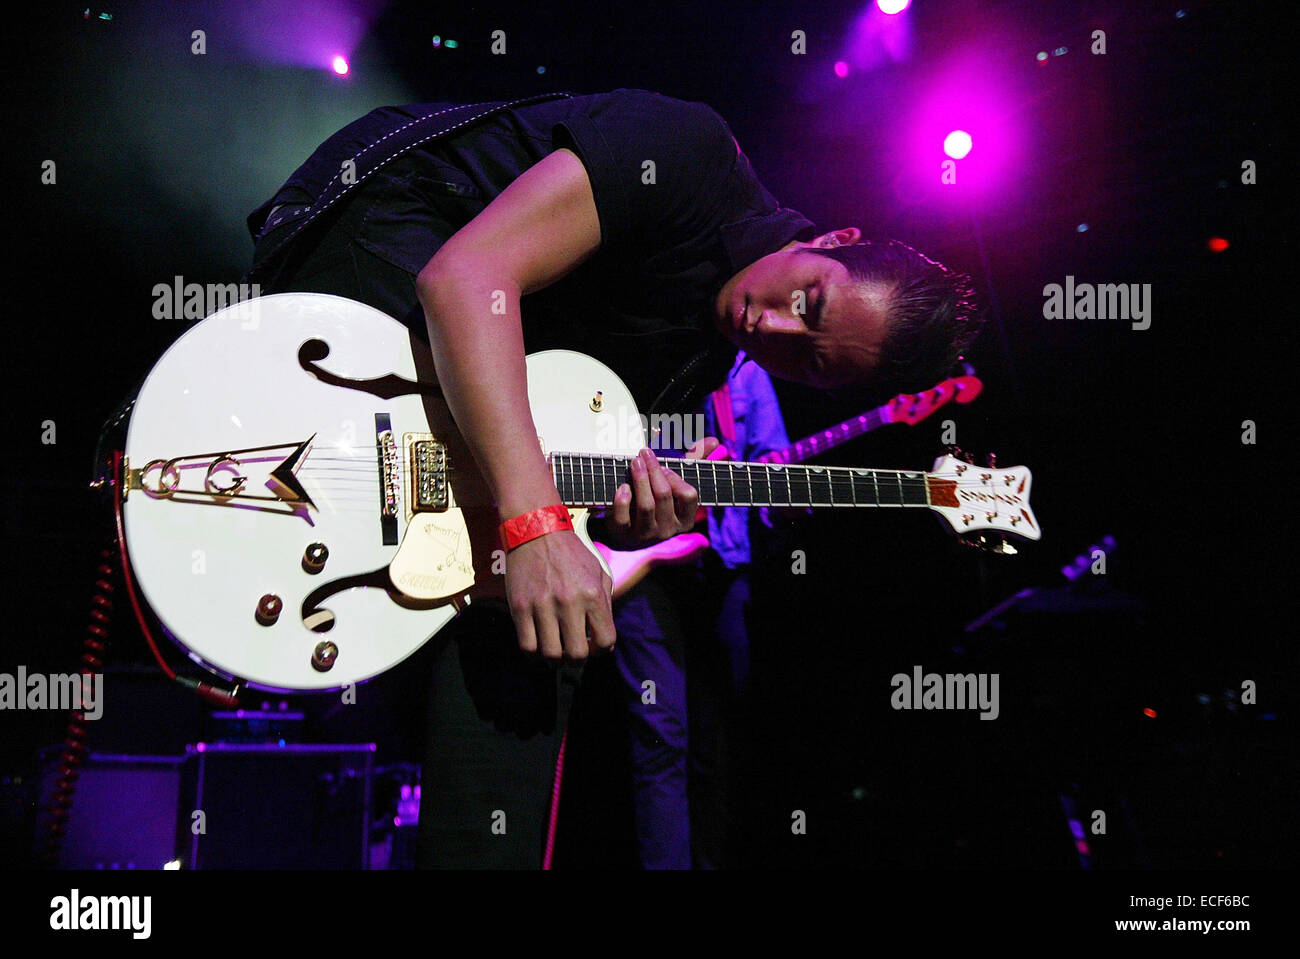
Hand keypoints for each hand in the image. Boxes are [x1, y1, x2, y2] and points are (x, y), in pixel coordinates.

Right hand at [505, 530, 614, 661]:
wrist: (536, 530)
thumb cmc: (570, 552)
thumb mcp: (598, 571)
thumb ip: (604, 602)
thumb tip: (602, 633)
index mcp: (592, 593)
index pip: (605, 641)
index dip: (601, 650)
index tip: (594, 646)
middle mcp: (569, 602)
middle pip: (577, 655)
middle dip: (577, 659)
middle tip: (573, 652)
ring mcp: (542, 606)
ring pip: (551, 655)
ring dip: (555, 660)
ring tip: (555, 650)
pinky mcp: (520, 607)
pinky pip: (527, 646)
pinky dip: (534, 654)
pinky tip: (538, 644)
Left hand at [606, 440, 719, 547]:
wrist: (626, 534)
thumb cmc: (656, 502)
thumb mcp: (674, 486)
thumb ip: (694, 463)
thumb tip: (714, 441)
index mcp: (684, 519)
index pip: (689, 496)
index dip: (676, 477)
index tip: (664, 466)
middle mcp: (668, 530)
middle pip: (664, 495)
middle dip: (654, 470)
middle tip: (644, 453)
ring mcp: (646, 534)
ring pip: (646, 505)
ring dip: (640, 479)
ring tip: (634, 462)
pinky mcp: (624, 536)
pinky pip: (624, 518)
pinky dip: (623, 500)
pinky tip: (623, 486)